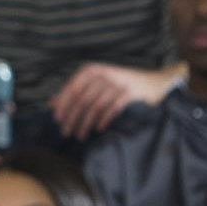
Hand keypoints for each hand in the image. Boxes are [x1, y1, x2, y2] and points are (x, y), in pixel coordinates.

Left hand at [50, 63, 177, 139]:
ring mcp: (118, 82)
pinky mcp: (131, 92)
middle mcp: (104, 74)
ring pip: (95, 105)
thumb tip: (51, 104)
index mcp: (92, 70)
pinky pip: (112, 108)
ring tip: (80, 135)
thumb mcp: (95, 84)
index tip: (56, 120)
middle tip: (66, 132)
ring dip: (85, 122)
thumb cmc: (119, 85)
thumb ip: (75, 92)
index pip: (72, 87)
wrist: (155, 83)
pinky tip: (98, 129)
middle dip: (72, 117)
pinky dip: (103, 119)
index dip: (63, 104)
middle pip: (82, 98)